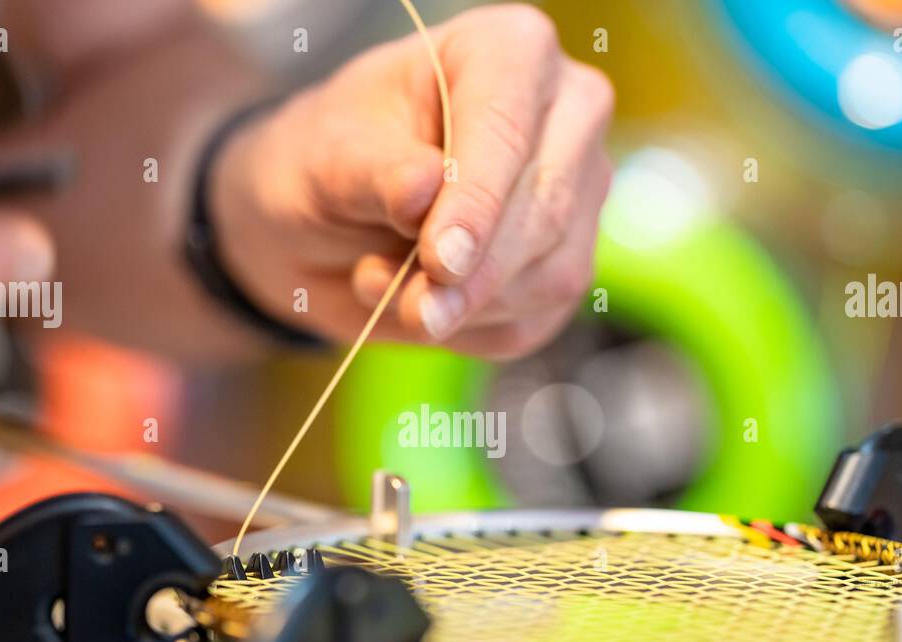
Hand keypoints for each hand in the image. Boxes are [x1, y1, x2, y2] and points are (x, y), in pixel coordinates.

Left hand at [209, 4, 613, 359]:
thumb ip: (375, 174)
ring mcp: (578, 194)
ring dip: (462, 306)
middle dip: (473, 274)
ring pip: (550, 274)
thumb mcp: (325, 159)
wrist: (324, 223)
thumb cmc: (326, 164)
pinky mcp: (566, 265)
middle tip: (410, 305)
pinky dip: (467, 330)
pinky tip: (420, 304)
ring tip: (382, 281)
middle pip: (546, 208)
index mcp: (510, 51)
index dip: (476, 202)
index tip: (440, 261)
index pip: (508, 129)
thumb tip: (424, 193)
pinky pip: (534, 319)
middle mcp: (566, 115)